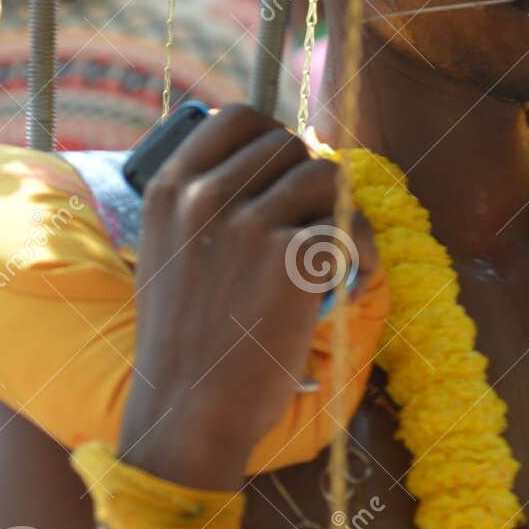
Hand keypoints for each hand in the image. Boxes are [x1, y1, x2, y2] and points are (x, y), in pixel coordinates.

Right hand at [118, 104, 375, 487]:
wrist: (186, 411)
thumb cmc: (184, 340)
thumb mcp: (167, 252)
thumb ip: (201, 203)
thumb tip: (263, 165)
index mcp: (168, 186)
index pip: (238, 117)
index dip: (273, 136)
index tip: (285, 171)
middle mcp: (205, 195)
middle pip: (290, 145)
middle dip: (310, 181)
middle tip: (312, 227)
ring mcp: (248, 223)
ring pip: (327, 178)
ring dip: (340, 214)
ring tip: (338, 255)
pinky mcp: (291, 258)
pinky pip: (348, 228)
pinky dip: (361, 254)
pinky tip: (351, 282)